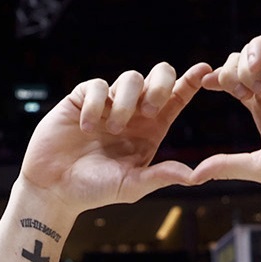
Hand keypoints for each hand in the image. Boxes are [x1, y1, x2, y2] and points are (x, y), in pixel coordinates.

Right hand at [18, 62, 210, 211]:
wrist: (54, 189)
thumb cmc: (95, 190)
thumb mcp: (133, 186)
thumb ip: (162, 176)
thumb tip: (197, 176)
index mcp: (151, 129)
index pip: (175, 98)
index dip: (190, 82)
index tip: (205, 70)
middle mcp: (133, 112)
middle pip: (158, 76)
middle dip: (161, 85)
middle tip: (150, 109)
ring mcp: (108, 103)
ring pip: (129, 79)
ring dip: (125, 102)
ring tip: (112, 128)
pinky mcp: (81, 99)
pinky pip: (96, 86)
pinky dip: (95, 104)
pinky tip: (86, 127)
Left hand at [194, 31, 260, 194]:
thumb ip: (228, 165)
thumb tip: (194, 176)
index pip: (232, 84)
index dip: (216, 80)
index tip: (205, 86)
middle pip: (239, 63)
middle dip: (229, 72)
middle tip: (237, 91)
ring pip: (254, 48)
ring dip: (242, 61)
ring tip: (251, 85)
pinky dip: (258, 48)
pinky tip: (257, 70)